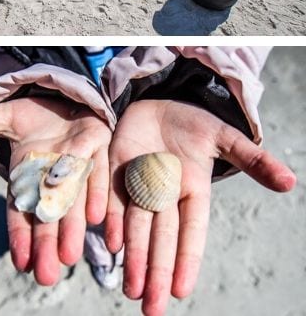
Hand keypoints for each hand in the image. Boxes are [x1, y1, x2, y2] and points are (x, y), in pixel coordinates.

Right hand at [0, 97, 111, 284]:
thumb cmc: (33, 118)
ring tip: (69, 257)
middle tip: (46, 276)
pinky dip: (96, 194)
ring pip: (73, 202)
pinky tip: (95, 218)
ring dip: (71, 229)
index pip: (20, 211)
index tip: (21, 263)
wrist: (69, 101)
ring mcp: (77, 167)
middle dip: (47, 245)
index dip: (19, 236)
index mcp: (27, 177)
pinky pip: (97, 173)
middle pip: (48, 217)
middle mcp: (52, 180)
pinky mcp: (98, 149)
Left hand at [105, 100, 295, 315]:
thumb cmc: (194, 124)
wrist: (157, 102)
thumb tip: (290, 181)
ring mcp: (138, 186)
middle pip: (161, 239)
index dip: (186, 261)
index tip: (182, 291)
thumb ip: (251, 159)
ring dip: (134, 258)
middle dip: (156, 272)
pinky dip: (110, 221)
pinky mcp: (115, 172)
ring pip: (136, 227)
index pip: (191, 233)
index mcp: (192, 192)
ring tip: (131, 290)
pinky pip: (113, 200)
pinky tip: (110, 243)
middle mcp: (164, 196)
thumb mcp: (223, 137)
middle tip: (150, 307)